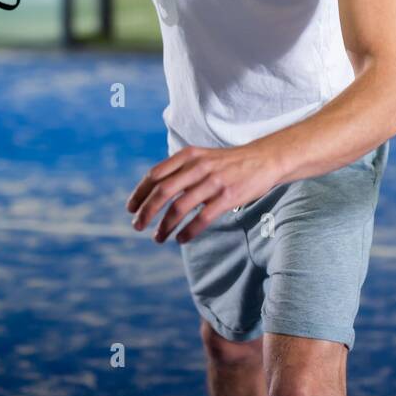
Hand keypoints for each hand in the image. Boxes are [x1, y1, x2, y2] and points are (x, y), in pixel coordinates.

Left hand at [126, 145, 283, 243]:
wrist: (264, 159)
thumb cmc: (229, 162)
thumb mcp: (202, 157)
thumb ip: (180, 170)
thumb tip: (155, 192)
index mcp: (188, 156)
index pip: (155, 175)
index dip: (139, 193)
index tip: (130, 208)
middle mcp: (198, 167)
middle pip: (162, 192)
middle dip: (146, 212)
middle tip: (137, 226)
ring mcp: (213, 182)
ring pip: (179, 208)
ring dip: (164, 226)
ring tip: (158, 238)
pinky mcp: (228, 197)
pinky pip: (202, 218)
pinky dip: (188, 232)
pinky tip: (181, 239)